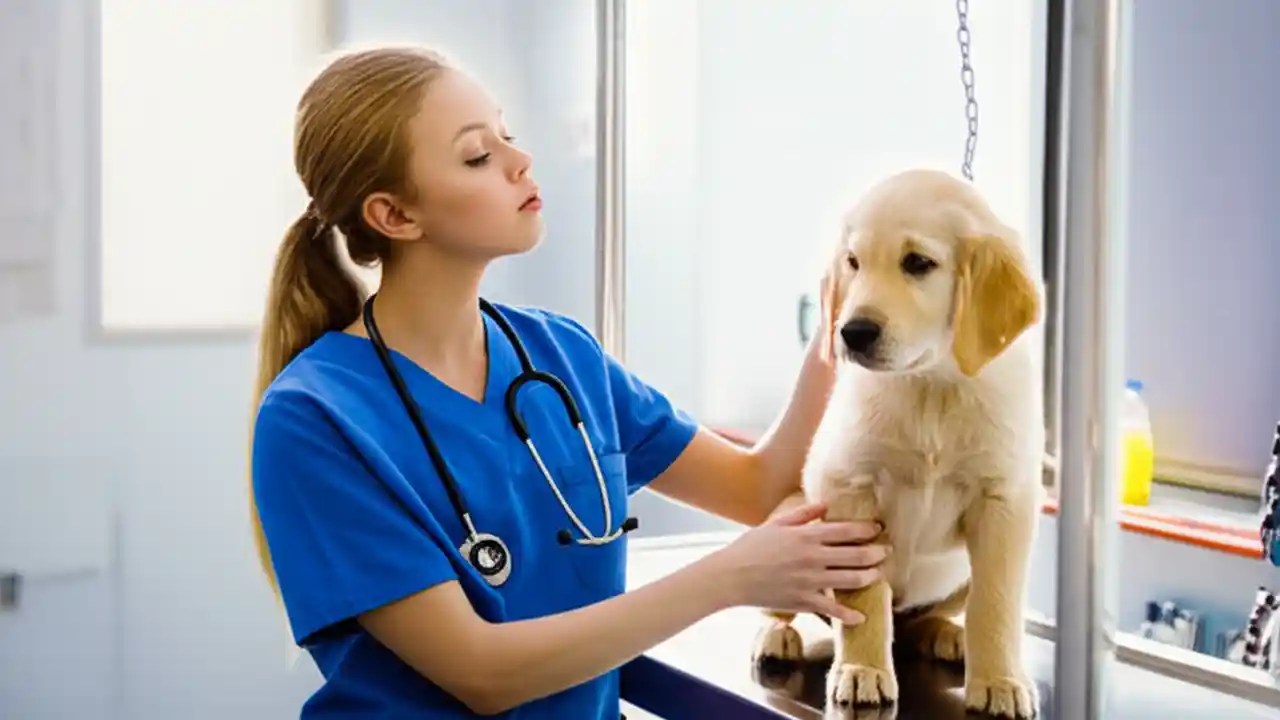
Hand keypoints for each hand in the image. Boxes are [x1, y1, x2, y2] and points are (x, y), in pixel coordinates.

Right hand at [705, 501, 887, 624]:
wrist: (730, 577)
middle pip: (856, 555)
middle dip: (876, 553)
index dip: (866, 529)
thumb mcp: (776, 524)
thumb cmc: (750, 547)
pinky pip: (832, 610)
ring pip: (851, 580)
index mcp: (806, 536)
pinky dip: (849, 615)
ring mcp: (810, 581)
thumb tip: (825, 504)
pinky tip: (861, 617)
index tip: (878, 528)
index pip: (846, 530)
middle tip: (886, 552)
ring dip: (870, 577)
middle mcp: (813, 558)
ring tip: (878, 575)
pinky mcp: (804, 601)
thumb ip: (803, 514)